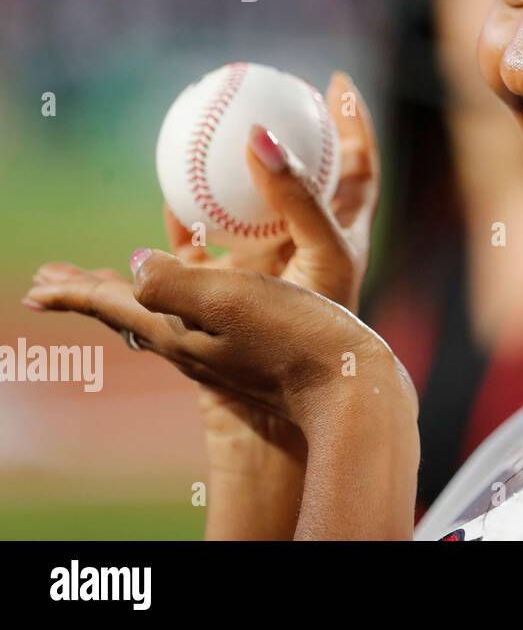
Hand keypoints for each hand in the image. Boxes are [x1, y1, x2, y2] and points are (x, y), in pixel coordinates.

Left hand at [24, 254, 418, 538]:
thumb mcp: (229, 302)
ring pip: (164, 316)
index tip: (36, 283)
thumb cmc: (296, 341)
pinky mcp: (257, 351)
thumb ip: (174, 282)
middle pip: (131, 313)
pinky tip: (200, 290)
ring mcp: (226, 353)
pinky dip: (182, 294)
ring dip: (131, 294)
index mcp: (181, 333)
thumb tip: (134, 265)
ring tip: (114, 281)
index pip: (114, 305)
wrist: (354, 390)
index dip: (74, 290)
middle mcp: (195, 347)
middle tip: (55, 281)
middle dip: (93, 293)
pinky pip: (201, 317)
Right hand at [164, 70, 380, 311]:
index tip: (337, 82)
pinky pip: (200, 237)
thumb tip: (261, 136)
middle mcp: (303, 237)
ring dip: (227, 172)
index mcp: (341, 229)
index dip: (352, 122)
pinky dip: (186, 214)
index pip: (357, 164)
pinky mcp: (225, 280)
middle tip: (265, 92)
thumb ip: (296, 196)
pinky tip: (172, 196)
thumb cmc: (320, 319)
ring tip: (208, 130)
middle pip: (299, 173)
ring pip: (244, 202)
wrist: (287, 385)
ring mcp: (264, 257)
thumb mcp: (320, 251)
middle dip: (288, 133)